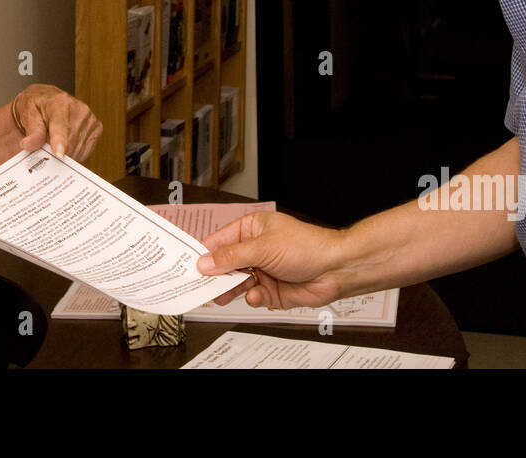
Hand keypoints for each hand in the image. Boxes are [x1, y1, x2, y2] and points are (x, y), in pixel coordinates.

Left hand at [12, 84, 102, 159]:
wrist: (47, 98)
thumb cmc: (37, 105)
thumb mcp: (27, 113)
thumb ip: (31, 131)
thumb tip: (29, 144)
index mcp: (60, 103)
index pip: (61, 126)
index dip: (60, 142)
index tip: (59, 154)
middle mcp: (79, 110)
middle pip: (69, 144)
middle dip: (54, 152)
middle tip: (44, 146)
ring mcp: (90, 119)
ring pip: (77, 151)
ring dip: (64, 153)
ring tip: (54, 141)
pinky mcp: (96, 128)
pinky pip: (84, 152)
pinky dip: (74, 152)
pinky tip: (66, 143)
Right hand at [196, 211, 347, 309]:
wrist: (336, 269)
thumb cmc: (308, 246)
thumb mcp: (263, 247)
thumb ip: (232, 257)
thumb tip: (206, 262)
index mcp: (251, 229)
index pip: (219, 240)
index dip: (204, 253)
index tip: (189, 266)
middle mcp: (255, 249)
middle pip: (225, 264)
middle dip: (216, 275)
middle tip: (202, 285)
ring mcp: (263, 270)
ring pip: (236, 283)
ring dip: (231, 289)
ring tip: (222, 295)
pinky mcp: (271, 290)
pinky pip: (253, 296)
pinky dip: (253, 297)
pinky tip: (256, 294)